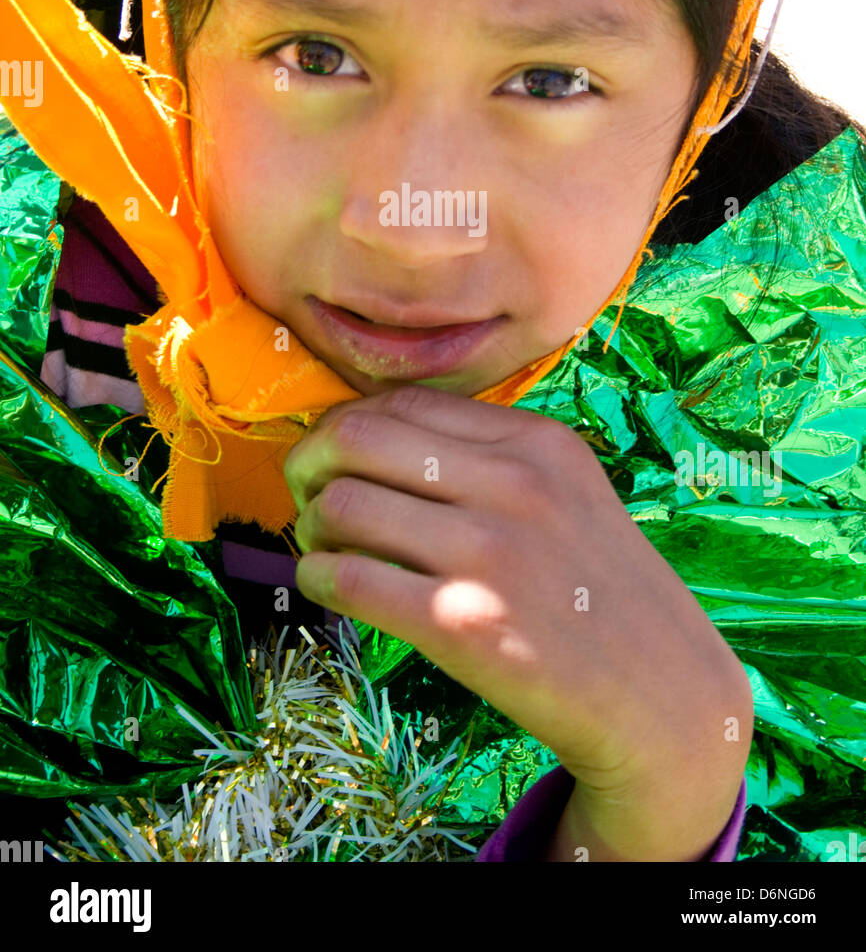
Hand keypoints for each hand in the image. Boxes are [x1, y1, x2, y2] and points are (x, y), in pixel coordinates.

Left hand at [284, 385, 751, 857]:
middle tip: (306, 496)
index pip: (400, 403)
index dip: (344, 426)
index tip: (332, 459)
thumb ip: (488, 456)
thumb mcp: (567, 493)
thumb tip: (372, 435)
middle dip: (309, 463)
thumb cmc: (600, 592)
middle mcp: (513, 483)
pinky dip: (318, 577)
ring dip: (312, 526)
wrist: (661, 696)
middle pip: (356, 438)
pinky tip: (327, 587)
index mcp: (536, 440)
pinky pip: (350, 579)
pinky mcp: (465, 623)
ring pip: (342, 504)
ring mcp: (490, 552)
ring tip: (323, 547)